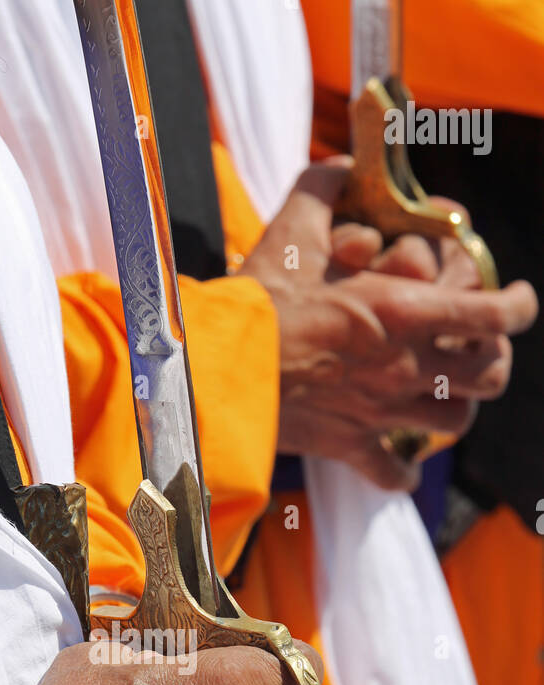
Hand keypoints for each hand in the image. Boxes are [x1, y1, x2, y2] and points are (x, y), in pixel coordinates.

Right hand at [241, 159, 538, 488]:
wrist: (217, 372)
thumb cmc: (258, 302)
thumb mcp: (292, 228)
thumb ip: (325, 186)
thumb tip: (343, 165)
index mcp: (402, 312)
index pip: (494, 313)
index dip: (519, 304)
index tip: (517, 297)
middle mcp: (404, 367)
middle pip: (489, 374)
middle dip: (492, 356)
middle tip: (476, 344)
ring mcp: (380, 412)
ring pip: (454, 423)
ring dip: (456, 406)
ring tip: (441, 392)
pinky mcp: (349, 446)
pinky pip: (395, 473)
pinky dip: (404, 470)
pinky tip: (398, 456)